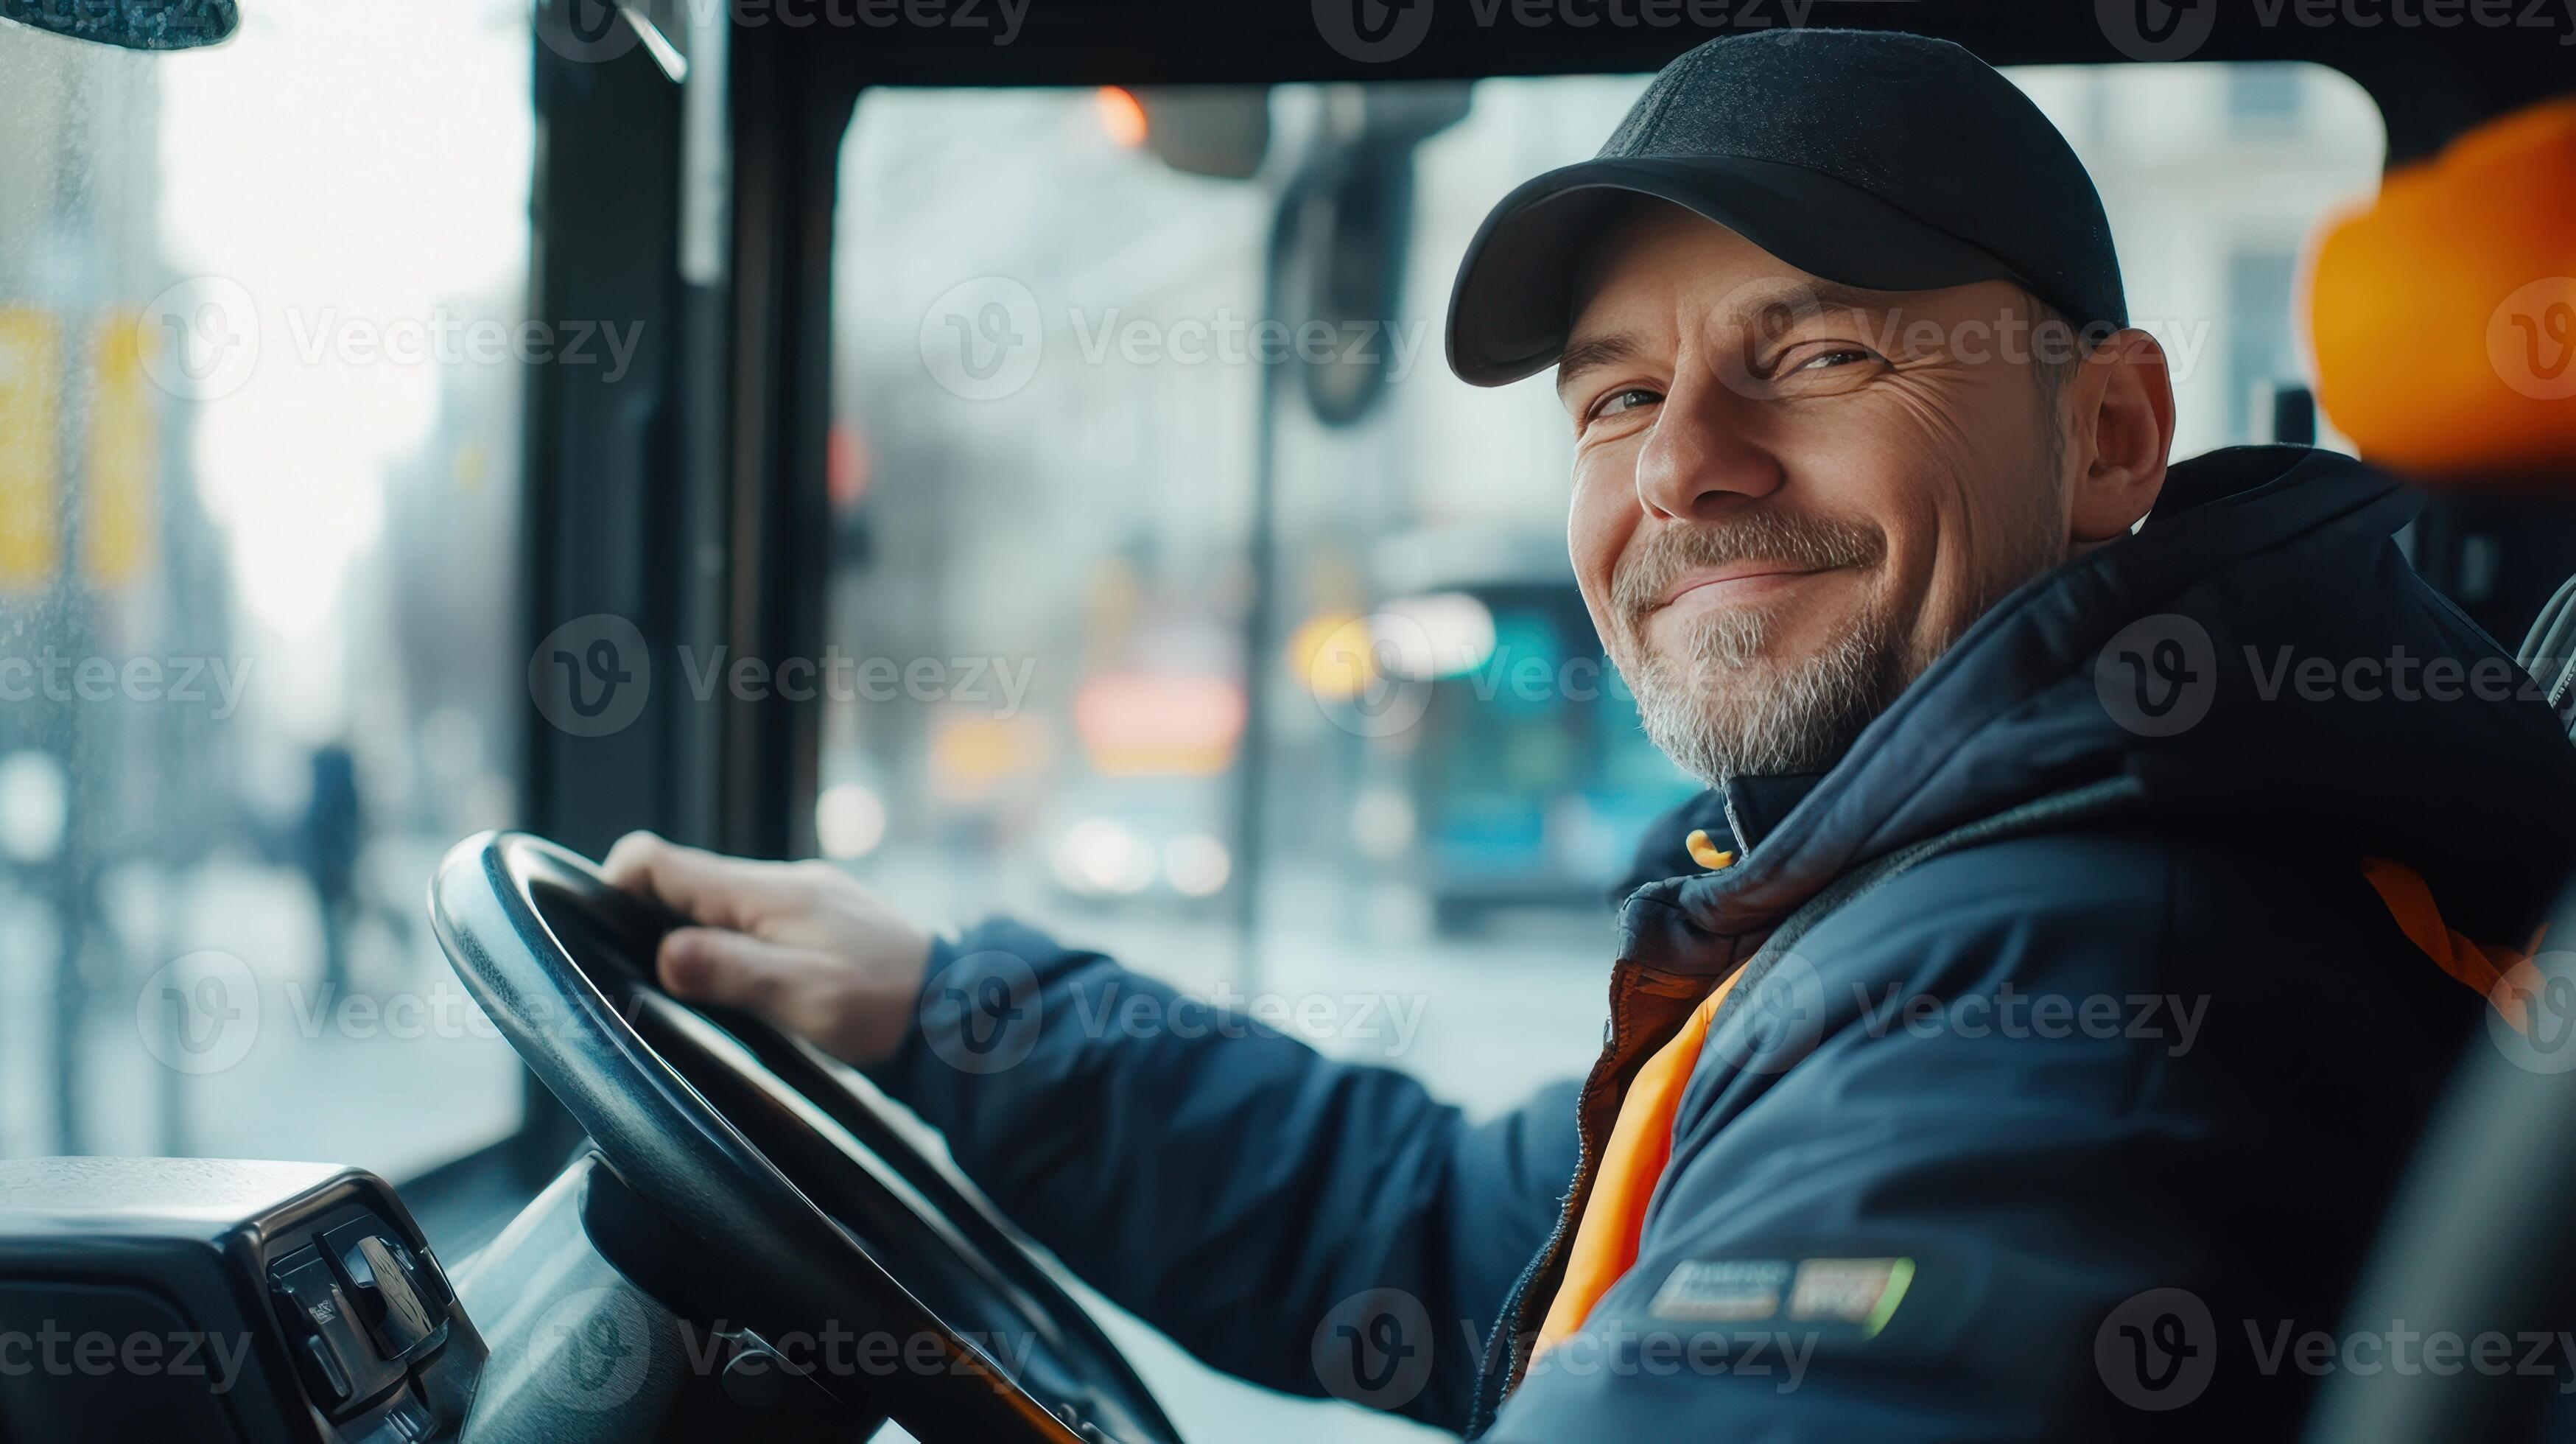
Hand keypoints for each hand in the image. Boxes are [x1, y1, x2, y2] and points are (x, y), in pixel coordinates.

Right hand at [601, 831, 933, 1065]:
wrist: (958, 1008)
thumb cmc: (883, 1004)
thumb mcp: (801, 995)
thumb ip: (730, 972)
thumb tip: (662, 953)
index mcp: (767, 892)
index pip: (663, 860)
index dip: (616, 884)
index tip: (598, 930)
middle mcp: (780, 885)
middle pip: (686, 882)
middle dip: (648, 917)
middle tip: (630, 973)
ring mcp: (802, 901)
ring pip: (720, 905)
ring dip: (692, 936)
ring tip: (679, 987)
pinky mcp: (819, 924)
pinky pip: (754, 923)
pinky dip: (730, 945)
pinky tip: (734, 986)